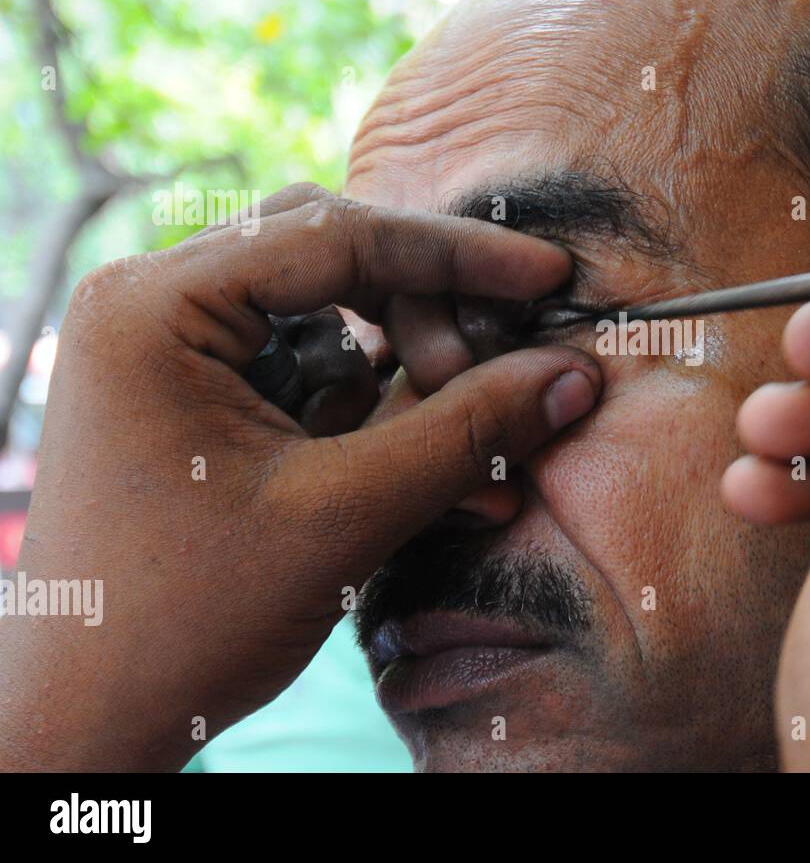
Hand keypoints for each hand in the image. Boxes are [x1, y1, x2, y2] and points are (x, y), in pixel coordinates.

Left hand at [0, 183, 601, 770]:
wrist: (91, 718)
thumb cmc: (185, 621)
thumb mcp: (343, 517)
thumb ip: (466, 432)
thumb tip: (573, 375)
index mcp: (156, 308)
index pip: (333, 237)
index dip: (455, 253)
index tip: (546, 273)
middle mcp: (153, 306)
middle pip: (332, 261)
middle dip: (424, 322)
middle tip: (490, 378)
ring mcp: (171, 350)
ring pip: (330, 319)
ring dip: (406, 379)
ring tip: (467, 456)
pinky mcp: (197, 396)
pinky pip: (310, 373)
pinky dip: (373, 413)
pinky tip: (429, 471)